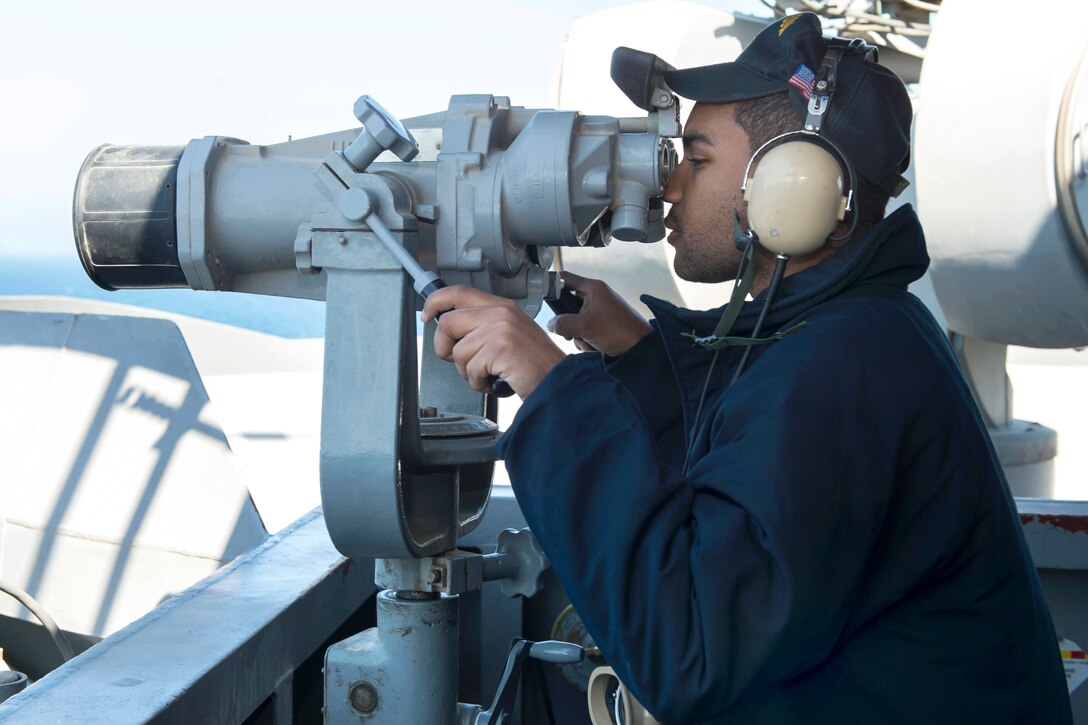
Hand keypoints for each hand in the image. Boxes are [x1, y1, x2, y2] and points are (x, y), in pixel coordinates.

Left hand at [422, 285, 566, 399]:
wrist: (559, 383)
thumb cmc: (535, 365)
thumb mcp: (509, 336)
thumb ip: (482, 327)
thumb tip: (447, 330)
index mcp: (502, 306)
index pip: (458, 292)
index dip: (435, 302)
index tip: (427, 315)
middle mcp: (501, 312)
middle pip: (448, 323)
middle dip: (446, 348)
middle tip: (464, 362)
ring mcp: (501, 328)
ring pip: (458, 351)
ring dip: (469, 372)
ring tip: (490, 374)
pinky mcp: (500, 348)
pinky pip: (470, 369)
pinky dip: (479, 383)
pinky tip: (496, 381)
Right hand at [548, 271, 651, 356]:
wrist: (642, 348)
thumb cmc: (619, 331)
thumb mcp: (585, 326)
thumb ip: (563, 324)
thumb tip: (551, 324)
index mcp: (592, 288)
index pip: (564, 278)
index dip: (551, 285)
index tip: (543, 299)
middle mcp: (596, 296)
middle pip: (568, 304)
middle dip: (567, 322)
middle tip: (570, 333)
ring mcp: (600, 310)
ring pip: (576, 320)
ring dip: (578, 335)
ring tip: (587, 342)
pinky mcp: (604, 323)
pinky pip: (586, 329)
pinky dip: (587, 339)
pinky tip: (594, 347)